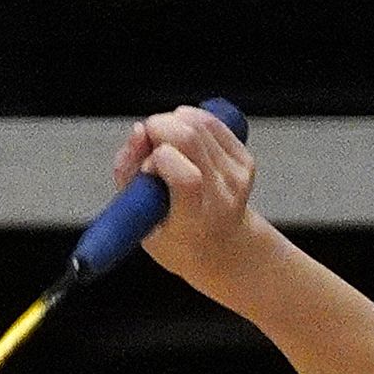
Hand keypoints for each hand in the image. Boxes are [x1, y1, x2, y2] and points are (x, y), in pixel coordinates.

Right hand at [113, 104, 260, 292]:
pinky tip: (184, 143)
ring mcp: (237, 179)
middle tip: (151, 145)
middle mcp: (221, 198)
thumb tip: (139, 132)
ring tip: (167, 147)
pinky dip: (190, 121)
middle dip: (160, 127)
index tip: (147, 168)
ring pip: (198, 123)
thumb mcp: (139, 221)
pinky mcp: (245, 162)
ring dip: (173, 122)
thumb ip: (128, 176)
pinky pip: (211, 123)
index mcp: (193, 221)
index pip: (186, 177)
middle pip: (190, 137)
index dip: (159, 157)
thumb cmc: (176, 239)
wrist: (222, 251)